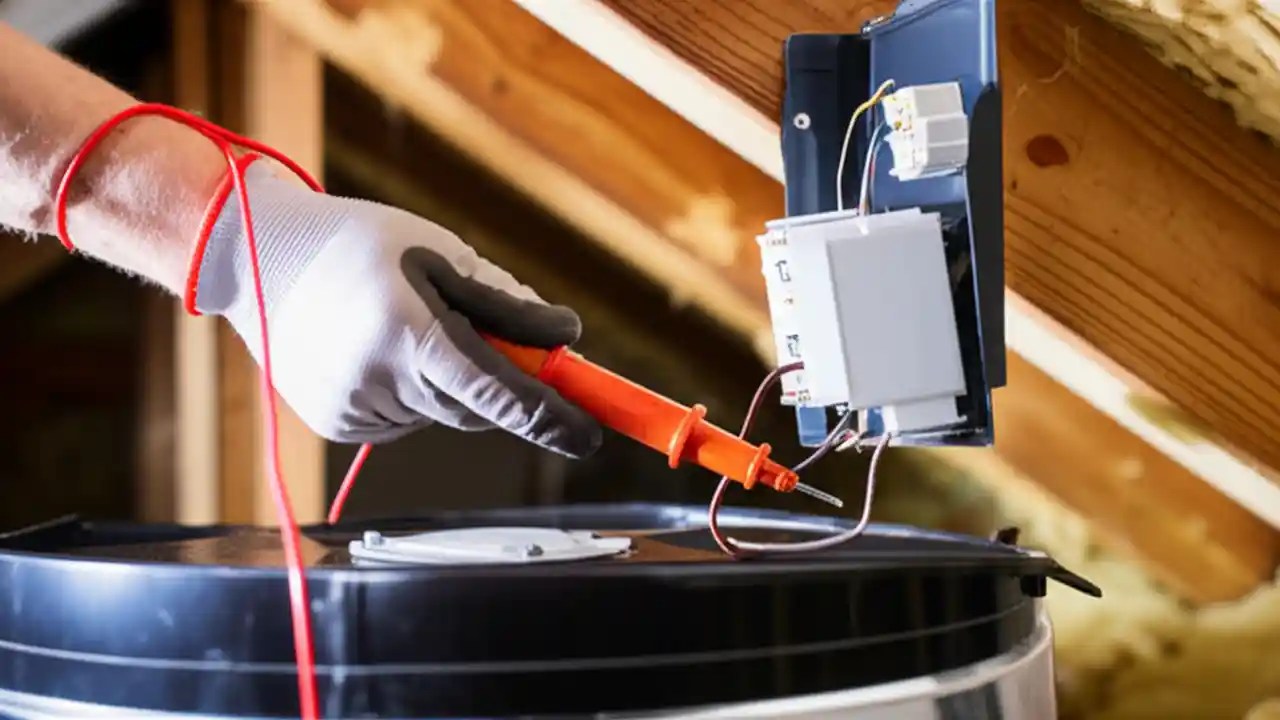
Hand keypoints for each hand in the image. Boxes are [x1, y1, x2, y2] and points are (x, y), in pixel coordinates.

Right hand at [190, 159, 601, 457]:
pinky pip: (404, 419)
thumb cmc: (360, 244)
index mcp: (408, 332)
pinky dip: (411, 392)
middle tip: (489, 339)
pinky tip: (376, 349)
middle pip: (474, 409)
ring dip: (447, 383)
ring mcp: (353, 408)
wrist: (260, 257)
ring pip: (440, 414)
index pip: (497, 391)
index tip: (588, 436)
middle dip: (497, 385)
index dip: (549, 417)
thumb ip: (504, 303)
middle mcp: (379, 380)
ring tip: (404, 325)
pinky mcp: (336, 423)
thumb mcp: (439, 253)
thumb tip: (564, 341)